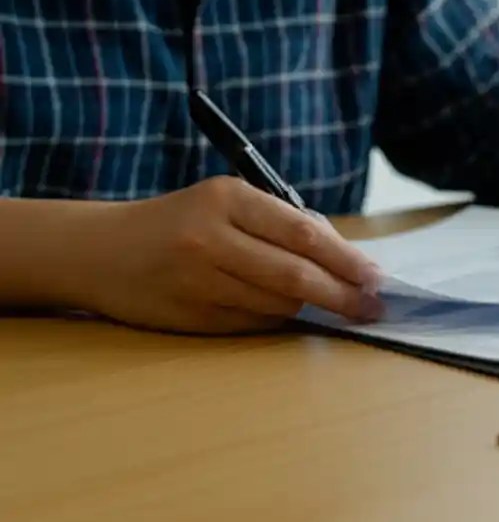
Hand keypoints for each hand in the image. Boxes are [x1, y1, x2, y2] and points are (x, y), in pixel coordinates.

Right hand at [78, 177, 382, 333]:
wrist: (99, 251)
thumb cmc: (181, 223)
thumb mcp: (227, 204)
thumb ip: (282, 224)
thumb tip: (347, 257)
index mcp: (228, 198)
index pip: (304, 233)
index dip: (347, 259)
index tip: (376, 277)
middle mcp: (211, 237)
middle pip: (297, 274)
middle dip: (344, 294)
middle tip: (372, 307)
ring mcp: (198, 280)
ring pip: (279, 303)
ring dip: (313, 308)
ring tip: (338, 307)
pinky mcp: (190, 316)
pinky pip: (254, 323)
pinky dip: (279, 319)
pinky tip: (289, 314)